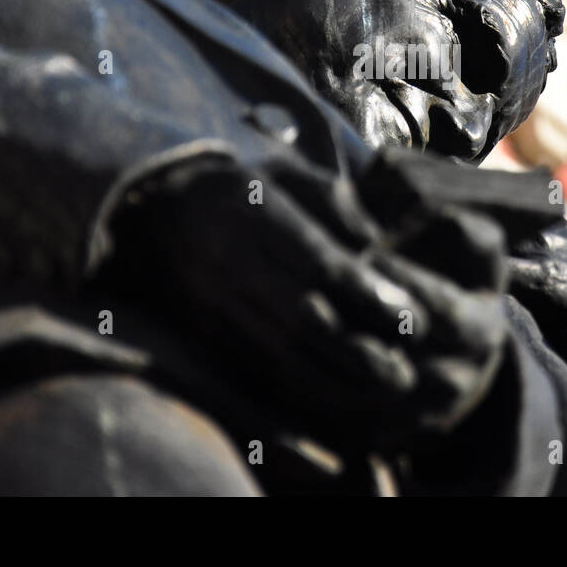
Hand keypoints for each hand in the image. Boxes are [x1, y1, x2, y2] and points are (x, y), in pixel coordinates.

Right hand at [104, 151, 510, 449]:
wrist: (156, 205)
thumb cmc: (240, 184)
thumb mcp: (287, 170)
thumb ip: (334, 201)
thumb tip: (374, 244)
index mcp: (253, 216)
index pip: (319, 264)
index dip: (369, 296)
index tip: (410, 317)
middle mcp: (229, 263)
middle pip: (302, 319)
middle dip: (359, 353)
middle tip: (404, 372)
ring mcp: (211, 302)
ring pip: (279, 355)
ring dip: (337, 382)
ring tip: (382, 391)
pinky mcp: (203, 331)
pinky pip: (256, 369)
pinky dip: (304, 388)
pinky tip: (342, 396)